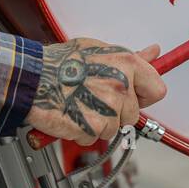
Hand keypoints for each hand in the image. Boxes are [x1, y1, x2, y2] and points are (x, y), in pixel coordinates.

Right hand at [26, 39, 166, 145]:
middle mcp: (121, 86)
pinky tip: (72, 116)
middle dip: (116, 112)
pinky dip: (82, 132)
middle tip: (94, 100)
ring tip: (80, 105)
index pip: (157, 90)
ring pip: (113, 128)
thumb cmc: (61, 62)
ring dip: (98, 123)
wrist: (31, 77)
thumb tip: (153, 53)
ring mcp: (108, 108)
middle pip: (132, 114)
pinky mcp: (93, 127)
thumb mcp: (99, 50)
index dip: (144, 96)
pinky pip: (94, 137)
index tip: (136, 98)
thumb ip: (129, 57)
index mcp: (127, 65)